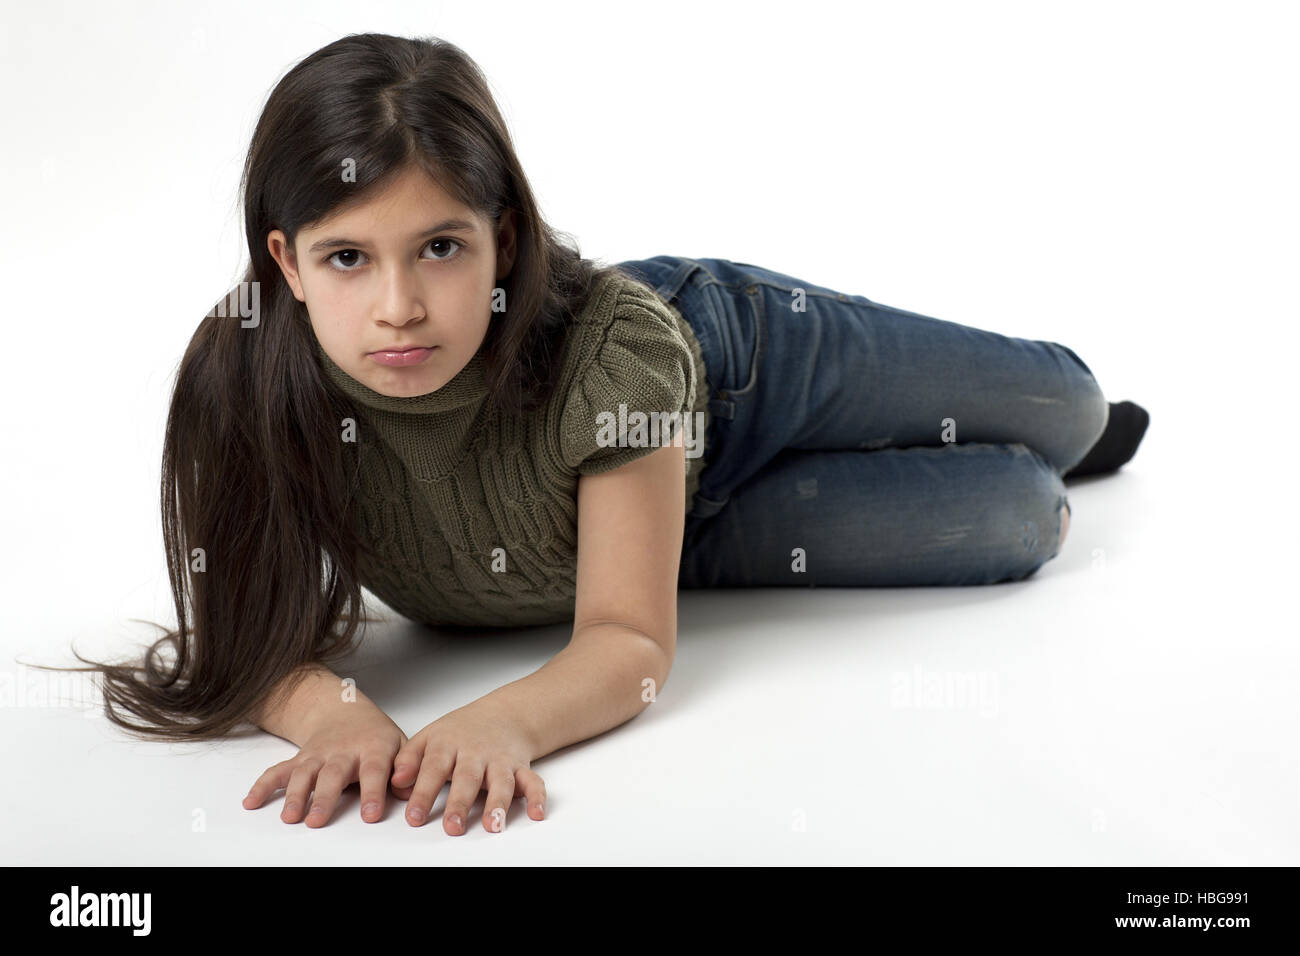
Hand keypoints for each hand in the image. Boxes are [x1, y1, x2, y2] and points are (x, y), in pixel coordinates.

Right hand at [242, 702, 407, 826]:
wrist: (344, 711)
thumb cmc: (376, 736)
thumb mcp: (400, 746)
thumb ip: (407, 769)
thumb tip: (411, 793)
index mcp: (373, 748)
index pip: (374, 770)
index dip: (373, 792)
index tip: (370, 815)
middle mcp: (343, 751)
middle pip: (333, 774)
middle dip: (324, 798)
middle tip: (317, 821)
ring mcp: (319, 754)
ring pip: (305, 773)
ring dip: (295, 795)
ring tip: (290, 817)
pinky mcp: (299, 759)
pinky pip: (278, 771)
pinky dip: (263, 786)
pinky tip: (251, 802)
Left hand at [390, 700, 545, 834]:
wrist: (503, 714)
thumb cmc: (461, 732)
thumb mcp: (429, 737)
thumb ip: (409, 759)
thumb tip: (395, 782)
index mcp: (448, 744)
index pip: (433, 769)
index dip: (423, 793)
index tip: (414, 817)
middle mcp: (475, 753)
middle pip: (467, 778)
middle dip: (460, 804)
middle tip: (452, 827)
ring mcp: (499, 760)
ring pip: (501, 781)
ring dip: (498, 803)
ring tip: (493, 825)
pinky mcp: (520, 767)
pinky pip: (533, 780)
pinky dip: (537, 797)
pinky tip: (537, 813)